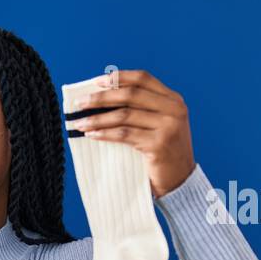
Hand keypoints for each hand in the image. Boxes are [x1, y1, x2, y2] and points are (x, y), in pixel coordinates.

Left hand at [65, 70, 195, 197]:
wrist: (180, 181)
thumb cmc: (162, 153)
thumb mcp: (159, 124)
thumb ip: (142, 110)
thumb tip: (102, 99)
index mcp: (173, 100)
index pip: (143, 78)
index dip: (118, 78)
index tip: (96, 82)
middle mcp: (174, 109)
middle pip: (130, 95)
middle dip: (101, 98)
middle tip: (80, 103)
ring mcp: (168, 126)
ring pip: (124, 115)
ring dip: (97, 119)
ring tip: (80, 123)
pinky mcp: (159, 144)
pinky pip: (124, 134)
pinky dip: (105, 133)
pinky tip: (92, 135)